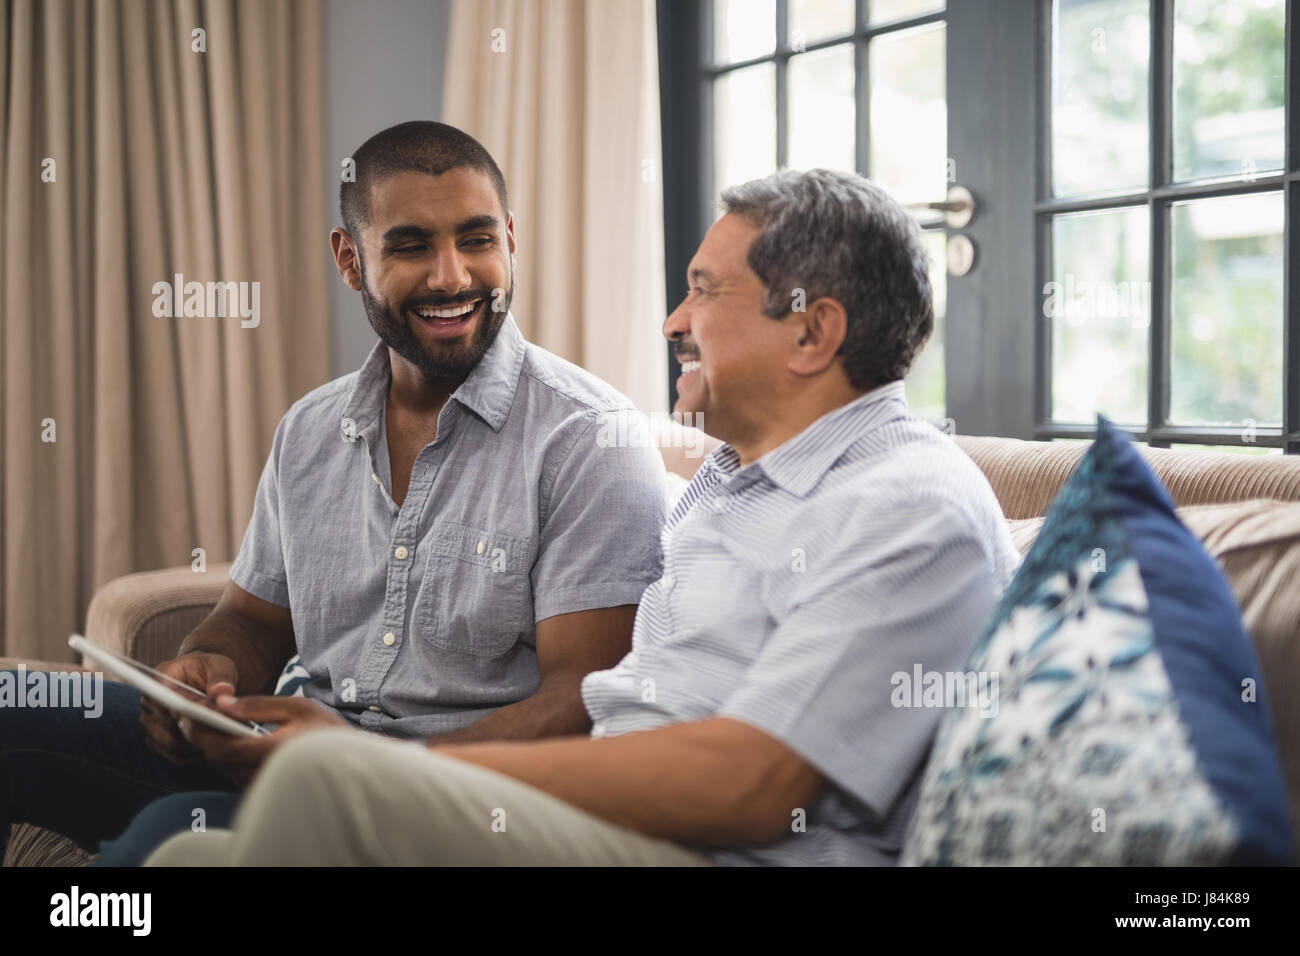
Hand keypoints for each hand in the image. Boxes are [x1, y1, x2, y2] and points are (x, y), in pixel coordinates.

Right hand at [140, 651, 239, 764]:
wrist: (205, 679)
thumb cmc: (210, 670)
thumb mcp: (220, 665)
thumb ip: (221, 677)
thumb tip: (222, 692)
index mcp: (159, 681)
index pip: (164, 702)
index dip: (186, 713)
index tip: (209, 717)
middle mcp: (149, 705)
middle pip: (168, 728)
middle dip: (196, 733)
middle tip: (225, 734)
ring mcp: (152, 725)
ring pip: (172, 745)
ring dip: (197, 747)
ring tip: (224, 742)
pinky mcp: (160, 742)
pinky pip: (175, 756)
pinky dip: (195, 756)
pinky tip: (216, 750)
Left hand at [180, 693, 349, 786]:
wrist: (347, 761)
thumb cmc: (325, 731)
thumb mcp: (297, 707)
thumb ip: (258, 705)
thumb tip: (223, 703)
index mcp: (273, 750)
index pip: (223, 747)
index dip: (201, 730)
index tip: (190, 712)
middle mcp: (264, 772)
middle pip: (217, 758)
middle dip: (201, 734)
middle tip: (194, 712)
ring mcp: (262, 784)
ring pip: (223, 766)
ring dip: (213, 744)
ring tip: (210, 720)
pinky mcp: (262, 788)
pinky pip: (233, 772)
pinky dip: (227, 754)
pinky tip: (230, 737)